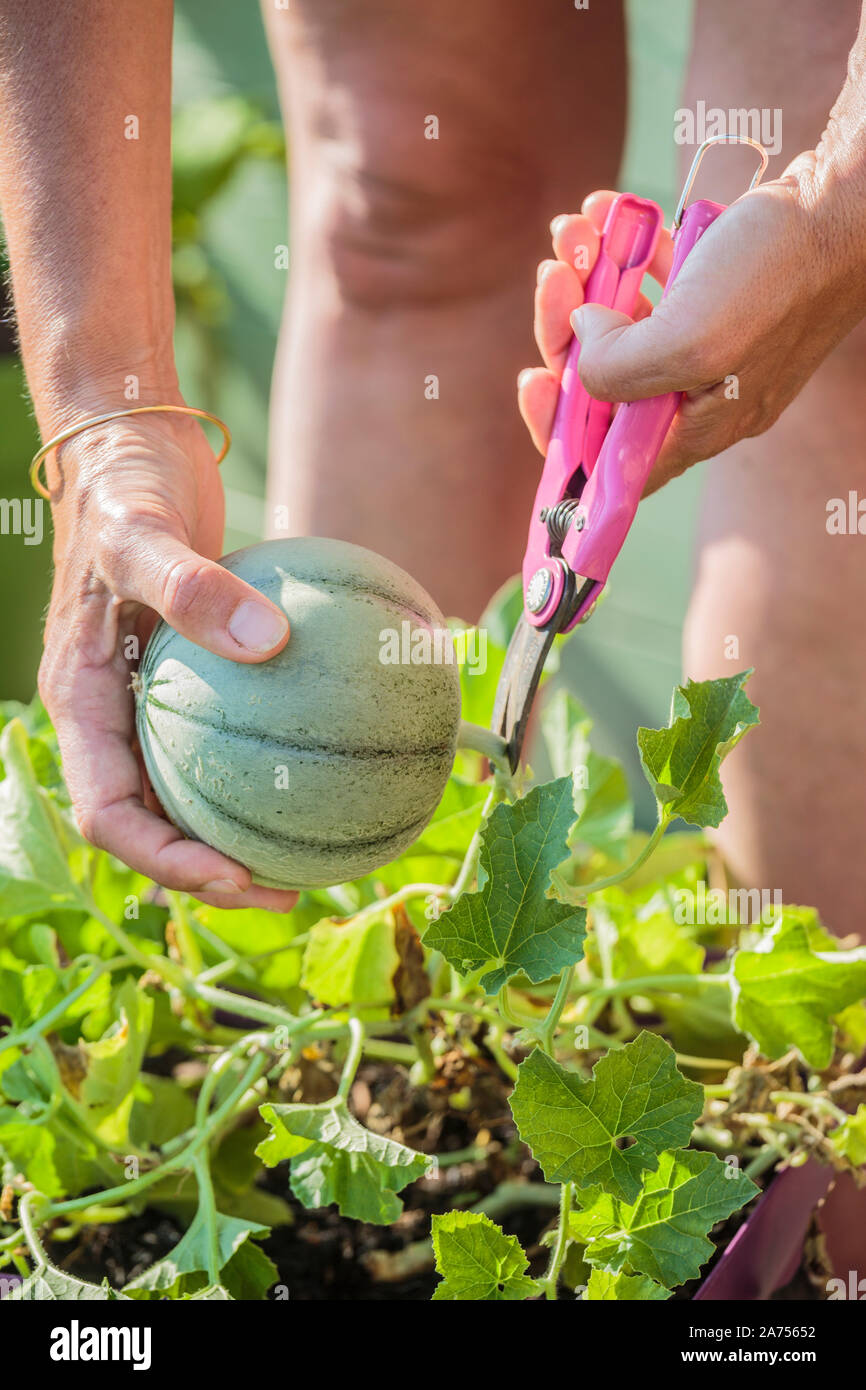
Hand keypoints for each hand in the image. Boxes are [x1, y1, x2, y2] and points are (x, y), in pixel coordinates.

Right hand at [38, 408, 297, 910]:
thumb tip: (266, 644)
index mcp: (80, 705)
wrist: (129, 443)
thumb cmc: (124, 486)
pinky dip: (272, 760)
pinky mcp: (190, 677)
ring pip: (191, 791)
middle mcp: (111, 718)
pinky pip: (231, 733)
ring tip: (318, 855)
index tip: (234, 872)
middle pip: (153, 825)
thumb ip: (188, 586)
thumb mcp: (141, 530)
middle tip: (290, 888)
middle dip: (212, 870)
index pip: (109, 813)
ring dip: (242, 832)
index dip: (164, 860)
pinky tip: (338, 762)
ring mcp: (149, 703)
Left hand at [518, 160, 865, 492]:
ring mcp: (711, 347)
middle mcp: (700, 398)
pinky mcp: (718, 298)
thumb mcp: (689, 338)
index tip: (533, 378)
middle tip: (554, 276)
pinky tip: (606, 212)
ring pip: (622, 328)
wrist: (844, 200)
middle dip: (566, 329)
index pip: (607, 463)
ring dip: (586, 281)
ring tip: (575, 230)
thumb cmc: (777, 270)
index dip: (558, 429)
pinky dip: (623, 255)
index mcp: (695, 429)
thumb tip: (581, 339)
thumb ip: (617, 366)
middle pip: (604, 385)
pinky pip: (653, 287)